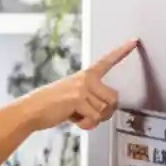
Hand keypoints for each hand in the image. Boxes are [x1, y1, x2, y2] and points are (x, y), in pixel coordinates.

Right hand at [23, 39, 138, 130]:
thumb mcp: (73, 97)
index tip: (134, 41)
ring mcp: (82, 88)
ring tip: (77, 116)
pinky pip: (95, 117)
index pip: (107, 61)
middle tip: (90, 115)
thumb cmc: (51, 106)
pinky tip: (75, 121)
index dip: (122, 51)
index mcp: (85, 75)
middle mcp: (86, 79)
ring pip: (104, 110)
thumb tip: (106, 111)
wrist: (32, 110)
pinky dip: (86, 124)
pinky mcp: (78, 98)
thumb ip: (91, 99)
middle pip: (113, 98)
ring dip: (93, 119)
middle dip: (105, 112)